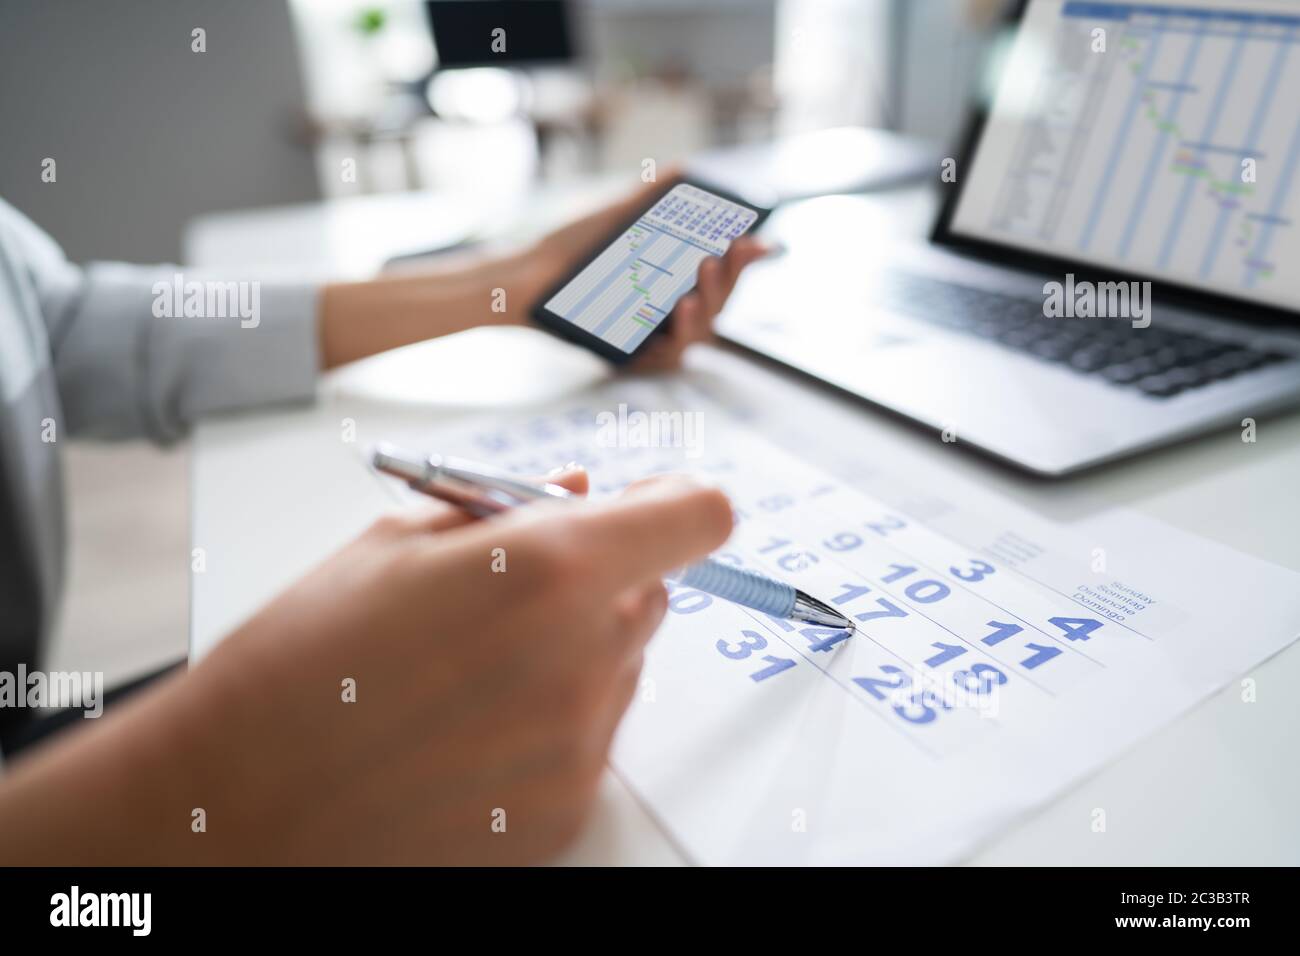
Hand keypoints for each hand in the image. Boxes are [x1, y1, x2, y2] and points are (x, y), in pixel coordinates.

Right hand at [0, 468, 732, 863]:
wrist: (239, 802)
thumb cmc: (297, 665)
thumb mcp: (395, 544)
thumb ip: (508, 511)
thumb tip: (577, 491)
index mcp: (546, 569)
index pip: (694, 517)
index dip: (675, 504)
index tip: (651, 506)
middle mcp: (582, 659)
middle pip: (653, 593)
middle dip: (602, 579)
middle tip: (514, 589)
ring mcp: (579, 745)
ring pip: (621, 666)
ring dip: (575, 650)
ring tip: (470, 667)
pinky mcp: (565, 810)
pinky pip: (592, 737)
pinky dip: (552, 721)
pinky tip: (469, 725)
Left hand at [528, 176, 770, 370]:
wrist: (526, 275)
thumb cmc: (571, 250)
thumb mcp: (616, 217)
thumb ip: (651, 197)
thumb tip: (684, 171)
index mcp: (673, 279)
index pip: (720, 273)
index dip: (745, 260)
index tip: (762, 240)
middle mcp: (668, 312)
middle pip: (719, 300)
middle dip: (734, 273)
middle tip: (738, 246)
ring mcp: (653, 337)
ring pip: (701, 329)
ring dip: (712, 298)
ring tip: (706, 270)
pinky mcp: (633, 357)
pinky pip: (668, 354)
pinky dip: (681, 330)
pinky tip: (682, 306)